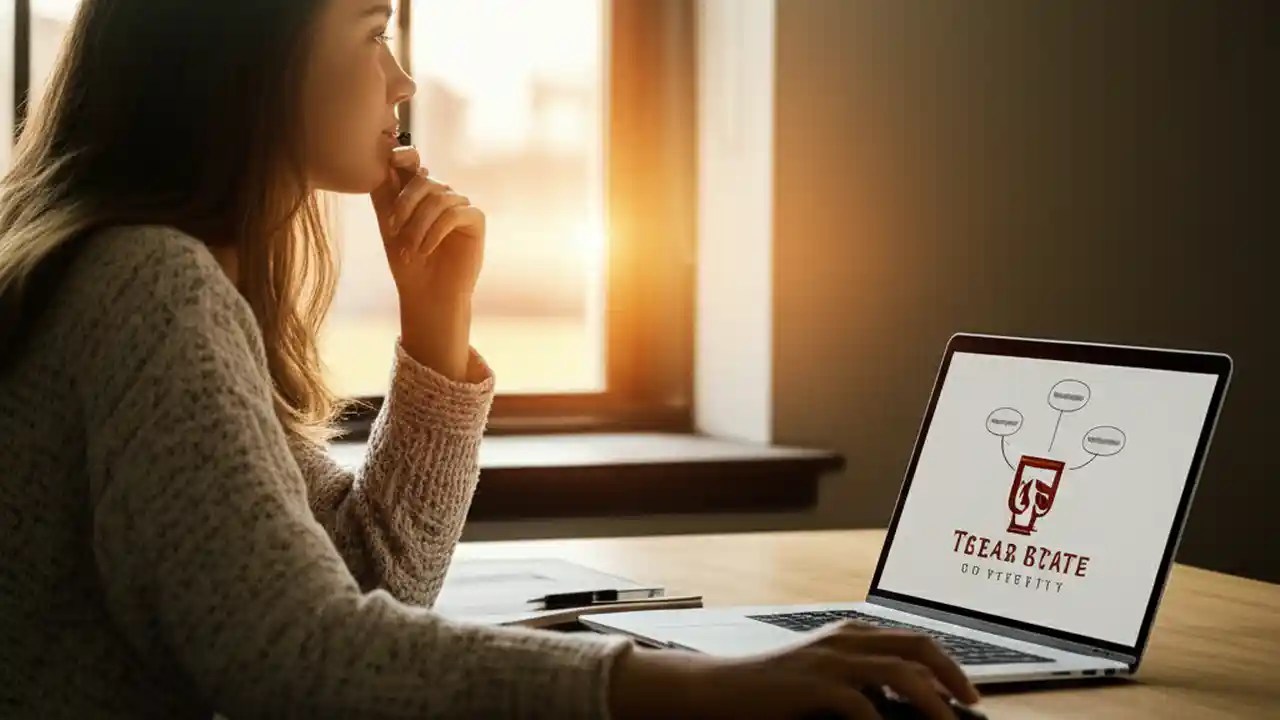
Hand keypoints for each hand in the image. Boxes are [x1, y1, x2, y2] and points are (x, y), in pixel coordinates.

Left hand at [369, 145, 484, 299]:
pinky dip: (435, 232)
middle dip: (405, 204)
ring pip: (438, 198)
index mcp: (419, 193)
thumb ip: (385, 193)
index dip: (404, 155)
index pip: (413, 163)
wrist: (427, 295)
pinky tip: (426, 250)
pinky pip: (454, 213)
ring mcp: (459, 205)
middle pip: (424, 180)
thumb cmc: (407, 264)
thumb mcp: (388, 225)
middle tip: (393, 230)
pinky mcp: (475, 220)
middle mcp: (441, 195)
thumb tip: (383, 159)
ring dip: (418, 225)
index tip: (392, 158)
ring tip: (411, 250)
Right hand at [608, 620, 981, 719]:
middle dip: (952, 676)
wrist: (720, 690)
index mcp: (850, 635)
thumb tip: (907, 704)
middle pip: (916, 648)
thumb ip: (861, 684)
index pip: (913, 641)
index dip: (948, 665)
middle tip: (972, 706)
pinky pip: (861, 704)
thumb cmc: (771, 691)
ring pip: (899, 672)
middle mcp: (845, 639)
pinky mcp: (813, 685)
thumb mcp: (823, 680)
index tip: (968, 694)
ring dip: (932, 702)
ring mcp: (829, 660)